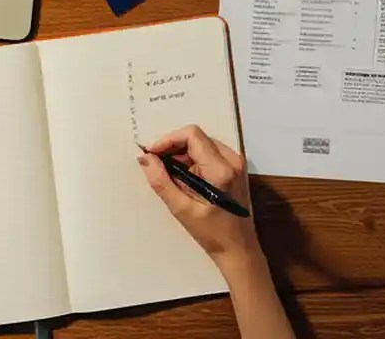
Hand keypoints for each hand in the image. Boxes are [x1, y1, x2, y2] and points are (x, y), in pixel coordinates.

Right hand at [138, 125, 261, 271]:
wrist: (239, 249)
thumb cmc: (215, 234)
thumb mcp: (182, 209)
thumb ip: (161, 181)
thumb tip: (145, 159)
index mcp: (221, 170)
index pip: (192, 135)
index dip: (168, 140)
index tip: (153, 154)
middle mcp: (232, 162)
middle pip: (196, 138)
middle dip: (173, 148)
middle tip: (158, 166)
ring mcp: (235, 165)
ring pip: (201, 144)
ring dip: (182, 155)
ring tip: (172, 177)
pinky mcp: (234, 170)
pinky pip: (208, 154)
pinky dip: (192, 161)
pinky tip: (185, 180)